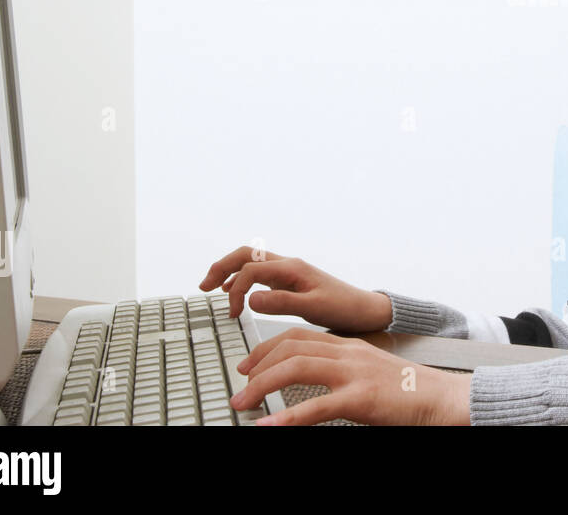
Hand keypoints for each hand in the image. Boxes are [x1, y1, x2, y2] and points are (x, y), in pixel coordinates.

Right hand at [198, 245, 392, 332]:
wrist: (363, 308)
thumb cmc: (343, 307)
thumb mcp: (313, 308)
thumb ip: (282, 303)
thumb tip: (251, 298)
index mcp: (292, 268)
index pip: (251, 270)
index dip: (235, 288)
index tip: (232, 312)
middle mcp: (288, 265)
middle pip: (246, 256)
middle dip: (222, 267)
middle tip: (204, 286)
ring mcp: (288, 272)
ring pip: (252, 263)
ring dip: (230, 272)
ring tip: (212, 288)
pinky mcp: (290, 282)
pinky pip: (260, 275)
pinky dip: (243, 280)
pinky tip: (236, 293)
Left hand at [230, 327, 472, 424]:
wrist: (442, 397)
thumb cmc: (408, 391)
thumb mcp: (370, 370)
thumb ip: (343, 371)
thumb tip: (314, 384)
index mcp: (349, 346)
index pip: (297, 336)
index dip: (266, 347)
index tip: (248, 365)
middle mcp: (348, 353)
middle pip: (290, 347)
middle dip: (257, 366)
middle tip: (239, 387)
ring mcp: (354, 374)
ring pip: (295, 368)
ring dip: (261, 386)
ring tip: (243, 404)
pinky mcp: (360, 398)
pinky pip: (315, 407)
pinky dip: (286, 418)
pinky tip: (268, 426)